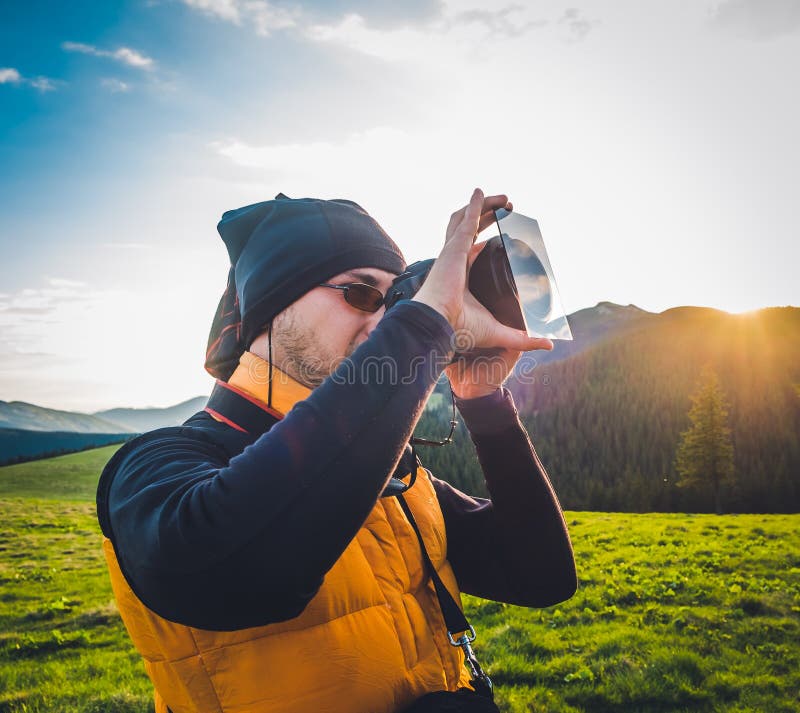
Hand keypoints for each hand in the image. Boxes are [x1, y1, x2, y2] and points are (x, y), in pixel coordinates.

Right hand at [413, 188, 553, 370]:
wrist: (438, 326)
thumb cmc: (459, 331)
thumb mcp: (500, 332)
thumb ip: (523, 338)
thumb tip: (549, 345)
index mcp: (461, 276)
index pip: (472, 249)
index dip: (485, 238)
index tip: (504, 234)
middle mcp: (454, 261)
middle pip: (469, 230)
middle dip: (488, 216)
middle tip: (509, 210)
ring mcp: (452, 253)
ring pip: (466, 220)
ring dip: (484, 207)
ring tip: (505, 199)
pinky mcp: (453, 249)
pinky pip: (464, 221)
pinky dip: (473, 206)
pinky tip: (480, 192)